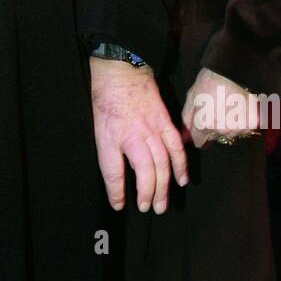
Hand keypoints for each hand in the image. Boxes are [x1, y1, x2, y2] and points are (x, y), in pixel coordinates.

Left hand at [89, 58, 187, 213]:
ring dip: (165, 186)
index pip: (114, 172)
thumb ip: (107, 153)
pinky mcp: (165, 122)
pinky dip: (181, 164)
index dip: (116, 191)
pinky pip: (176, 147)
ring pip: (163, 163)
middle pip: (146, 172)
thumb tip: (115, 176)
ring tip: (163, 203)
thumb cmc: (105, 99)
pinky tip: (182, 179)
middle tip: (150, 209)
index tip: (119, 205)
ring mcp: (153, 129)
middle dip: (148, 193)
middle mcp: (134, 136)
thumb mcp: (98, 128)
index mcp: (112, 137)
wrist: (122, 71)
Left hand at [181, 67, 257, 148]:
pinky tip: (238, 109)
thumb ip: (187, 118)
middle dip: (212, 127)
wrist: (233, 71)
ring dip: (227, 125)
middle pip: (214, 137)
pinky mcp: (251, 124)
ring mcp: (237, 128)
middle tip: (215, 110)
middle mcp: (221, 130)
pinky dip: (241, 122)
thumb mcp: (192, 97)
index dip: (198, 134)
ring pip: (229, 134)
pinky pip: (243, 130)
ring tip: (227, 108)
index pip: (199, 141)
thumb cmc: (210, 81)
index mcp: (204, 124)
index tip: (201, 126)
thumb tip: (185, 134)